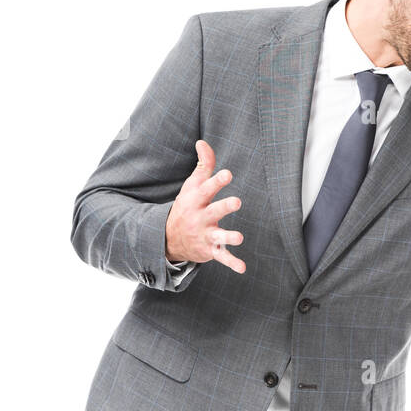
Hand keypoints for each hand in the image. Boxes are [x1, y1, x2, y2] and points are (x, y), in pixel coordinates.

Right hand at [164, 139, 245, 273]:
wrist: (168, 238)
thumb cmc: (187, 206)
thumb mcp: (192, 185)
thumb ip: (203, 165)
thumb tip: (203, 142)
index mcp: (197, 200)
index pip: (206, 189)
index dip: (217, 181)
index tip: (228, 174)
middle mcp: (200, 217)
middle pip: (214, 211)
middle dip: (224, 207)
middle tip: (236, 201)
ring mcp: (205, 234)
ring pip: (218, 236)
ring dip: (228, 237)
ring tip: (239, 238)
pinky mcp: (210, 250)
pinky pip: (222, 257)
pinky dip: (232, 263)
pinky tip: (242, 268)